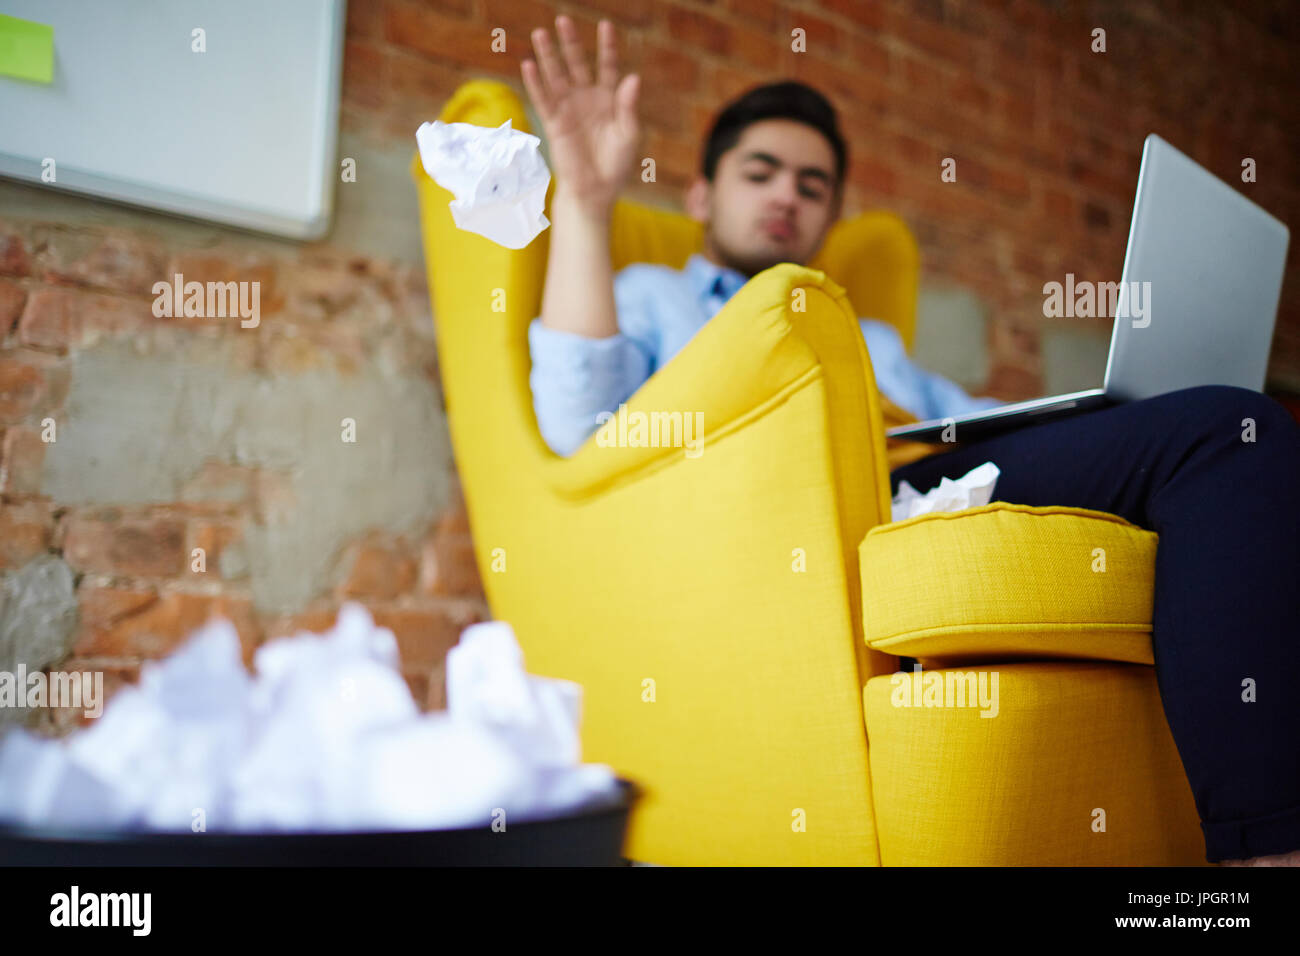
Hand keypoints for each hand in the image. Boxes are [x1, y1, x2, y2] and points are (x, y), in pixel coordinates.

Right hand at [521, 16, 640, 217]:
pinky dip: (535, 83)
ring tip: (540, 34)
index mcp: (609, 99)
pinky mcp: (554, 122)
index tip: (605, 26)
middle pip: (577, 64)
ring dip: (548, 56)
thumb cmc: (615, 165)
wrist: (596, 191)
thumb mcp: (629, 135)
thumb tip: (633, 77)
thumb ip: (629, 107)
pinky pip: (543, 99)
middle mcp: (587, 98)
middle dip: (570, 43)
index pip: (607, 66)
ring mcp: (569, 109)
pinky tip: (529, 64)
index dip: (607, 47)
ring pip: (557, 76)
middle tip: (563, 20)